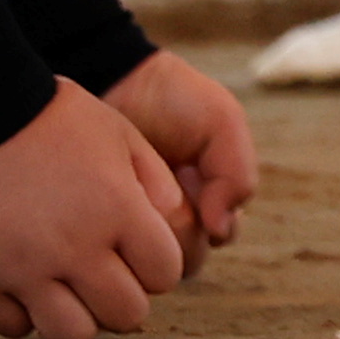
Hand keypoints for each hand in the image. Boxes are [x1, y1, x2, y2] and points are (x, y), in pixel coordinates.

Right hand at [0, 83, 188, 338]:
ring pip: (72, 334)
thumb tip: (171, 230)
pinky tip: (26, 287)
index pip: (166, 274)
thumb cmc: (56, 119)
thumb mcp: (122, 135)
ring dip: (79, 319)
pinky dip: (24, 316)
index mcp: (120, 211)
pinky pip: (13, 327)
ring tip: (70, 292)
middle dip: (126, 300)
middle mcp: (76, 248)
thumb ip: (156, 185)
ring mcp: (24, 269)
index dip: (159, 267)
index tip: (140, 253)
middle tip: (109, 280)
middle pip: (126, 314)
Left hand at [102, 49, 257, 274]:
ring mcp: (137, 221)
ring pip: (150, 259)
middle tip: (162, 198)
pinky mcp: (103, 223)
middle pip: (186, 256)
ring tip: (133, 198)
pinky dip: (114, 233)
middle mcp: (175, 215)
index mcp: (210, 196)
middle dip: (178, 236)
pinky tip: (109, 204)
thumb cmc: (174, 98)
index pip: (220, 235)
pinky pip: (113, 247)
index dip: (212, 222)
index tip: (195, 188)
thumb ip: (236, 172)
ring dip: (146, 237)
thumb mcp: (222, 122)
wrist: (114, 79)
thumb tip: (219, 230)